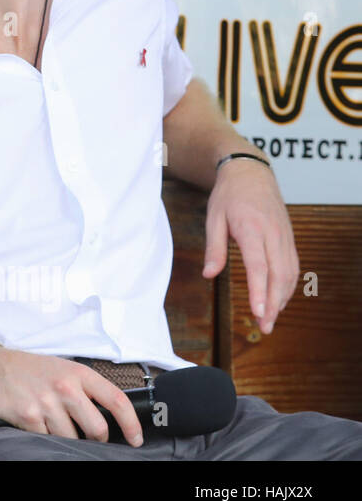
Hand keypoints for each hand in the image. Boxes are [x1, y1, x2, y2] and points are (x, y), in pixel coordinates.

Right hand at [0, 347, 143, 446]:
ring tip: (54, 423)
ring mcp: (46, 403)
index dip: (132, 424)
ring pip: (72, 438)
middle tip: (89, 436)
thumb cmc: (28, 369)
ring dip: (68, 438)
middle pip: (98, 428)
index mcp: (78, 373)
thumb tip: (109, 416)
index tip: (136, 439)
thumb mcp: (61, 368)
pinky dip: (46, 437)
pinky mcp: (28, 417)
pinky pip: (48, 439)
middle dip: (97, 439)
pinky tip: (38, 423)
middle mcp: (65, 387)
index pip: (117, 400)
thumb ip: (85, 388)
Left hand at [201, 159, 297, 333]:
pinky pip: (293, 267)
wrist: (251, 173)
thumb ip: (214, 248)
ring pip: (289, 274)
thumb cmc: (228, 196)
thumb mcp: (213, 218)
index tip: (258, 312)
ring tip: (269, 319)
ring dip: (282, 299)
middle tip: (264, 326)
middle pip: (278, 275)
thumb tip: (208, 275)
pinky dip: (288, 286)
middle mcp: (273, 234)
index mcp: (252, 228)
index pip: (259, 265)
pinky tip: (279, 300)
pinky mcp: (289, 239)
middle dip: (273, 304)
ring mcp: (284, 237)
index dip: (260, 291)